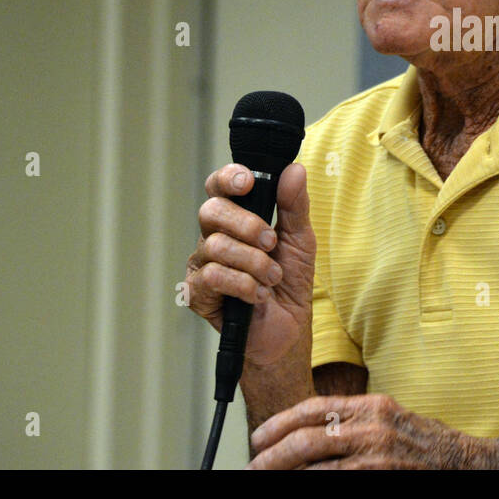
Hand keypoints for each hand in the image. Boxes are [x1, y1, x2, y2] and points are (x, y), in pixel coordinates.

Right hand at [185, 162, 315, 367]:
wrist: (287, 329)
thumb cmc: (290, 281)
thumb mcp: (301, 239)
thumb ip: (295, 205)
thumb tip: (294, 169)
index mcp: (235, 218)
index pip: (219, 187)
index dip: (228, 178)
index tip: (248, 182)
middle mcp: (213, 237)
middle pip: (211, 211)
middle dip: (247, 225)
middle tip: (271, 243)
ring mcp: (202, 264)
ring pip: (216, 246)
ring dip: (254, 262)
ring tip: (272, 278)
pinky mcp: (197, 294)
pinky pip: (213, 277)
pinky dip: (243, 285)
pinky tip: (257, 295)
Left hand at [248, 394, 478, 468]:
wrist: (466, 463)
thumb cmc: (427, 445)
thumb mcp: (390, 420)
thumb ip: (354, 422)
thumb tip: (310, 435)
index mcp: (372, 405)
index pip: (313, 407)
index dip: (279, 422)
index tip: (259, 437)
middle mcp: (373, 426)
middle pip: (307, 438)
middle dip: (273, 455)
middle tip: (254, 465)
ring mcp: (378, 455)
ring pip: (317, 467)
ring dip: (286, 474)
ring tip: (266, 478)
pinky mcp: (382, 477)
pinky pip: (336, 483)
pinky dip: (314, 485)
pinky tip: (301, 486)